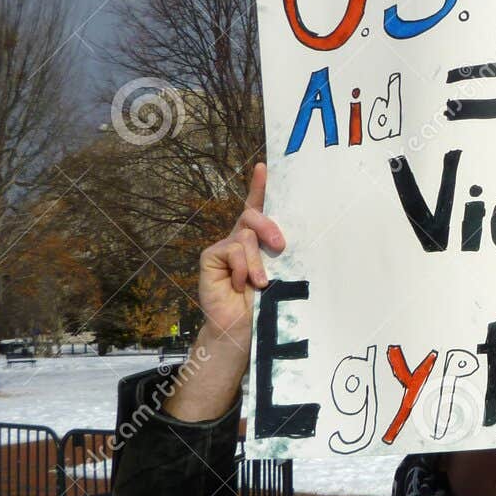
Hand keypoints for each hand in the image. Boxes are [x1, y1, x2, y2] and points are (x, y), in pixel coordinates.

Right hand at [196, 162, 284, 340]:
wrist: (241, 329)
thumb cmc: (265, 304)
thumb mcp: (279, 272)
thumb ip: (276, 252)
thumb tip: (284, 238)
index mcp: (257, 241)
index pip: (257, 208)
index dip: (259, 187)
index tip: (264, 167)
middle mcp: (239, 240)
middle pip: (252, 215)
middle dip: (268, 227)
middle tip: (281, 246)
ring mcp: (223, 247)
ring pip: (245, 237)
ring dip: (258, 263)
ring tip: (259, 284)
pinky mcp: (210, 256)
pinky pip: (233, 250)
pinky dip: (242, 268)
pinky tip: (239, 285)